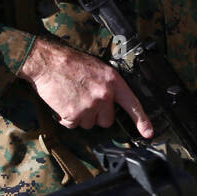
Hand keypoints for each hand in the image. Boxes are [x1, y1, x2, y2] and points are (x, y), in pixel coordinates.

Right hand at [19, 37, 152, 135]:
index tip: (149, 133)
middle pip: (107, 121)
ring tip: (72, 98)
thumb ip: (109, 86)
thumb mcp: (98, 69)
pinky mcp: (74, 114)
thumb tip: (113, 102)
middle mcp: (105, 95)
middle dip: (97, 115)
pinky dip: (66, 119)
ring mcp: (90, 105)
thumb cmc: (71, 63)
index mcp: (113, 81)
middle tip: (84, 100)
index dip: (142, 121)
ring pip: (89, 124)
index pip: (133, 104)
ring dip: (80, 117)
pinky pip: (73, 125)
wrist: (48, 61)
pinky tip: (62, 104)